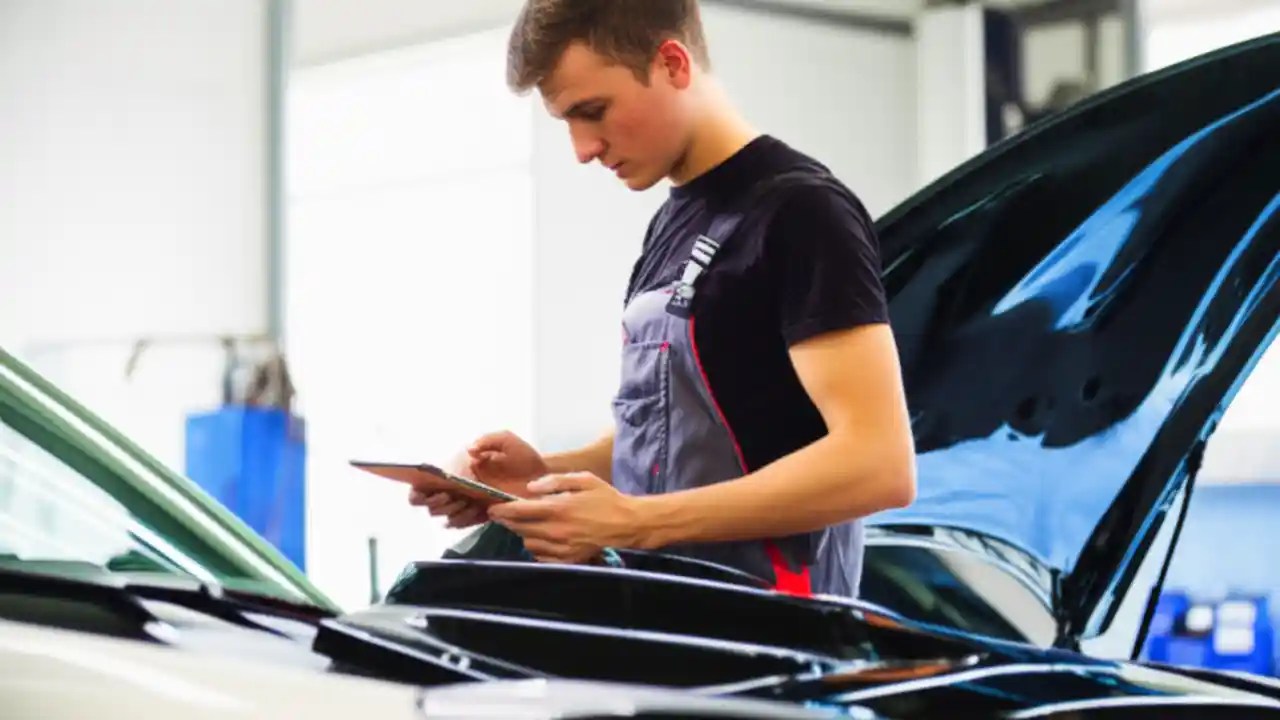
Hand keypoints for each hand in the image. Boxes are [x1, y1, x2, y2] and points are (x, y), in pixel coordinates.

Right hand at [409, 431, 547, 529]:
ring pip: (445, 516)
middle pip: (429, 504)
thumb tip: (470, 451)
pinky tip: (478, 511)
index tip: (431, 487)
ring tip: (468, 502)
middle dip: (435, 502)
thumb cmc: (524, 459)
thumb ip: (489, 440)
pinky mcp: (481, 516)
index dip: (418, 489)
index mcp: (457, 469)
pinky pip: (463, 524)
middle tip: (450, 496)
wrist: (544, 482)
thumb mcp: (509, 441)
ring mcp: (468, 504)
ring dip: (452, 511)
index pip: (424, 483)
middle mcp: (457, 488)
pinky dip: (465, 519)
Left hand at [488, 472, 644, 563]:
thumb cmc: (605, 498)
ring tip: (529, 524)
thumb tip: (530, 489)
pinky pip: (541, 556)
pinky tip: (543, 538)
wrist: (627, 524)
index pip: (520, 511)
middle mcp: (556, 530)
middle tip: (505, 515)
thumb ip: (554, 481)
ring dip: (524, 533)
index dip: (502, 510)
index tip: (493, 508)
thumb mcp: (583, 479)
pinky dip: (537, 547)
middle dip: (508, 521)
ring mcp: (561, 548)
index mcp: (558, 508)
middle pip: (520, 528)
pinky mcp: (568, 559)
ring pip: (528, 543)